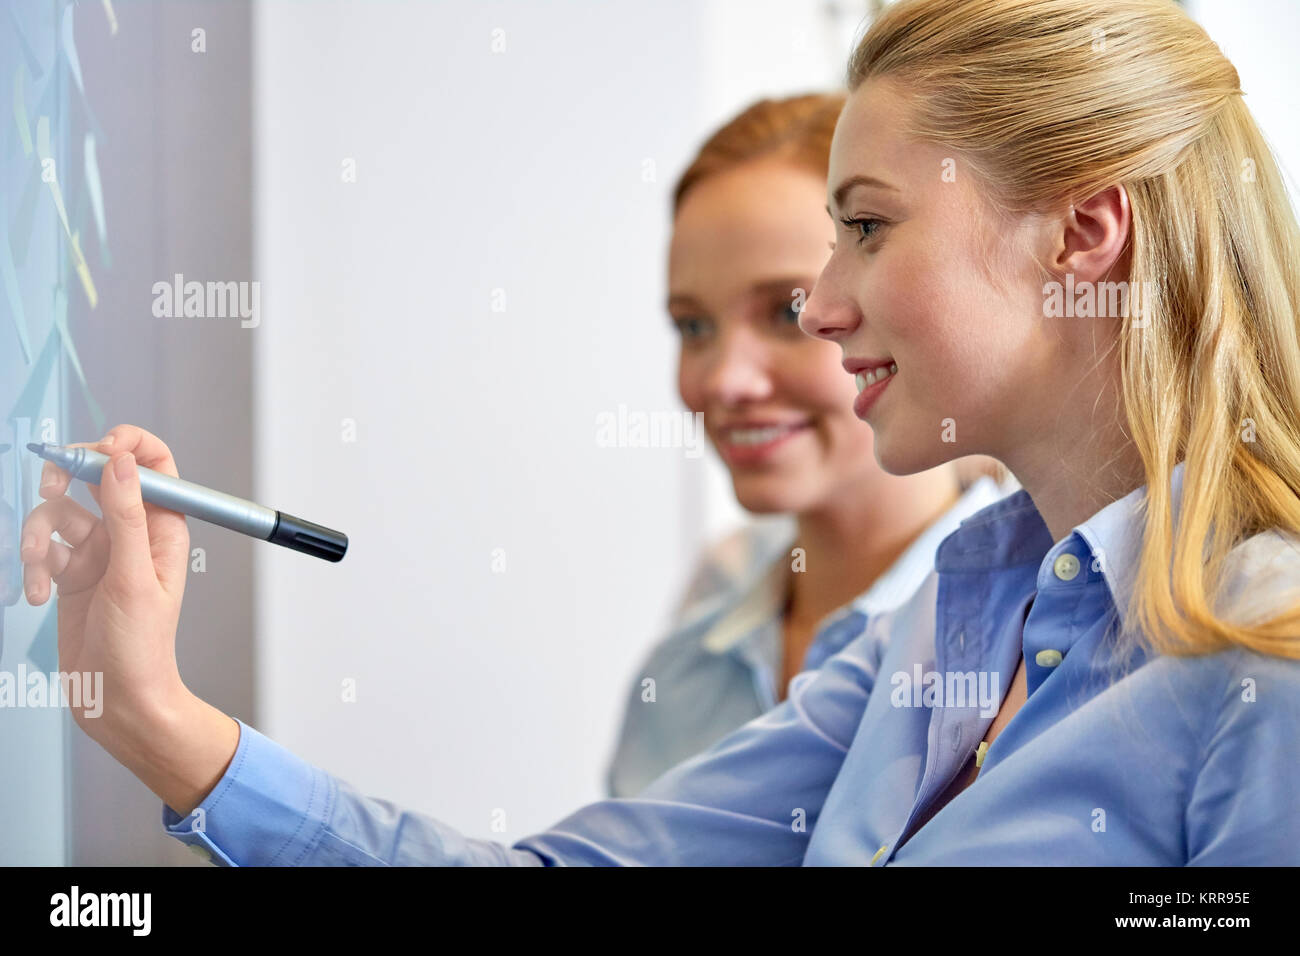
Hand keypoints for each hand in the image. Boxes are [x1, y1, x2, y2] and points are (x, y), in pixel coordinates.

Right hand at [20, 425, 190, 738]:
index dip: (123, 444)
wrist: (117, 701)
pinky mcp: (70, 573)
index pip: (151, 461)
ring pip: (59, 512)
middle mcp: (132, 532)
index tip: (94, 451)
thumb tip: (122, 463)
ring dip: (38, 534)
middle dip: (68, 476)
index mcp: (164, 526)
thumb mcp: (133, 578)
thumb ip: (126, 517)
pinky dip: (33, 566)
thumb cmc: (141, 648)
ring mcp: (100, 552)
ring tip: (37, 566)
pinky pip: (43, 548)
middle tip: (52, 488)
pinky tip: (37, 596)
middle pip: (96, 474)